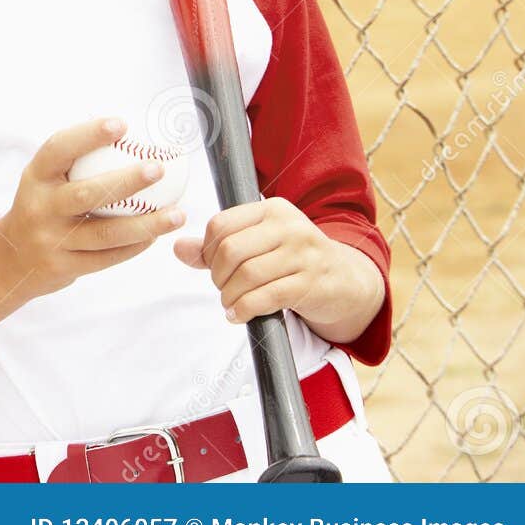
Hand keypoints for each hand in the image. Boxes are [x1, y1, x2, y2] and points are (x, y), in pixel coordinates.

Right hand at [0, 116, 186, 298]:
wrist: (11, 259)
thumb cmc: (42, 207)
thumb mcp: (44, 180)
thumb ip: (74, 162)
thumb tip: (128, 134)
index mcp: (35, 177)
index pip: (59, 149)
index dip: (88, 135)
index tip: (122, 124)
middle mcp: (40, 207)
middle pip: (86, 194)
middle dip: (126, 181)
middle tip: (158, 168)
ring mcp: (51, 240)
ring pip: (105, 233)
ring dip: (145, 224)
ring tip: (178, 214)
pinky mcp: (63, 266)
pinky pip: (107, 257)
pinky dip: (135, 246)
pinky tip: (156, 235)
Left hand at [172, 196, 348, 324]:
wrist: (346, 280)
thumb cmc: (293, 259)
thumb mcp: (258, 244)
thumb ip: (217, 246)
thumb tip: (179, 248)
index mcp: (272, 209)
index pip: (221, 225)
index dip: (207, 250)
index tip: (212, 266)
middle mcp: (289, 226)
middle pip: (230, 250)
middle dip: (217, 275)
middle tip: (222, 288)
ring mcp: (304, 254)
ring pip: (247, 275)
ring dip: (229, 296)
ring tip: (230, 303)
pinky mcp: (311, 283)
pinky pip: (266, 297)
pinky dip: (244, 309)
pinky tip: (238, 315)